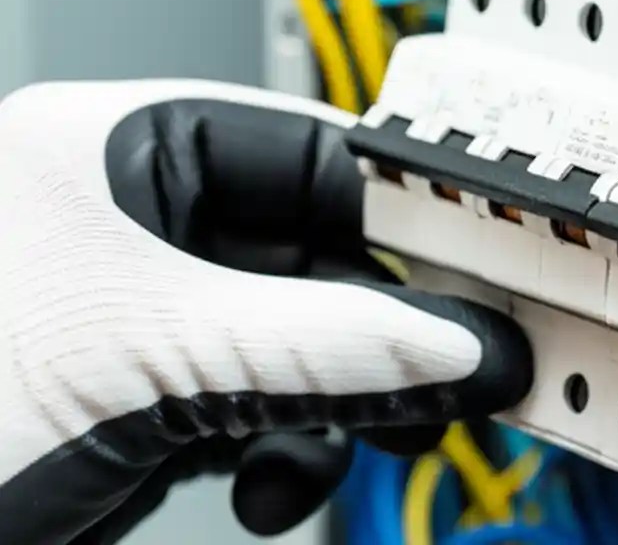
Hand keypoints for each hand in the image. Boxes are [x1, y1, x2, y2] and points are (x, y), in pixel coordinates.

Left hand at [0, 80, 532, 543]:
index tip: (485, 262)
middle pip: (316, 254)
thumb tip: (463, 341)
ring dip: (342, 402)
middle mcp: (128, 222)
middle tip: (456, 372)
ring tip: (359, 444)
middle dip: (383, 329)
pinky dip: (291, 448)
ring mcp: (136, 315)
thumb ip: (333, 346)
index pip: (309, 151)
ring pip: (297, 340)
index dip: (403, 208)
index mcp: (113, 150)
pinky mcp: (141, 394)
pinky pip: (260, 404)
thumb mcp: (159, 361)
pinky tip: (272, 486)